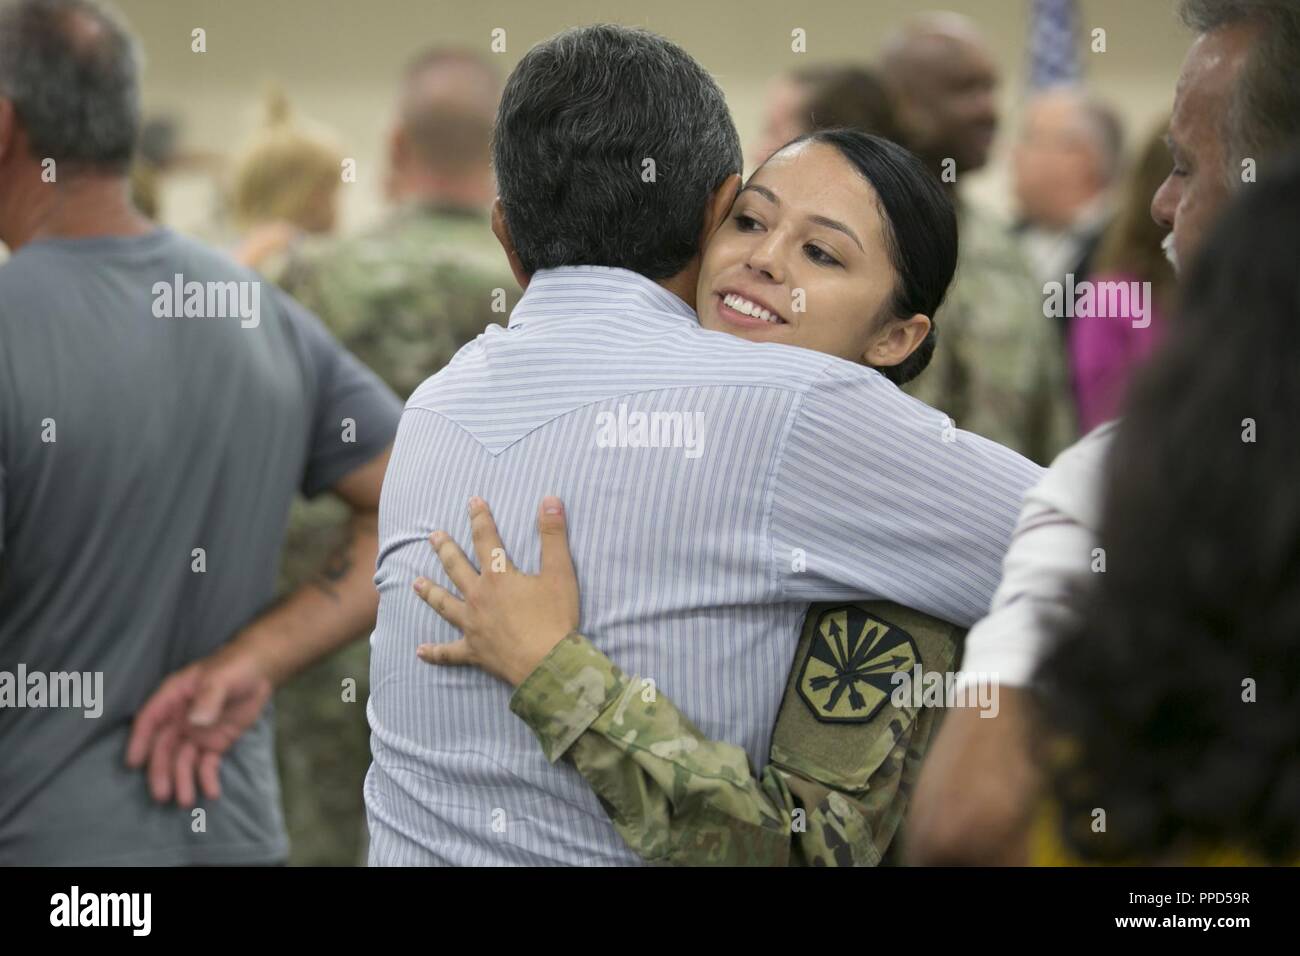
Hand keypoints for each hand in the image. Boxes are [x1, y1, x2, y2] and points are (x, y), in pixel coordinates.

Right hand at [125, 642, 272, 806]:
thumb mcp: (222, 678)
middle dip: (162, 771)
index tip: (133, 763)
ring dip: (183, 780)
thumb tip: (195, 721)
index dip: (140, 740)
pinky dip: (207, 778)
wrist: (261, 672)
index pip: (150, 720)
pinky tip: (211, 792)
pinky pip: (206, 763)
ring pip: (183, 760)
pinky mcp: (214, 742)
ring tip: (186, 801)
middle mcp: (180, 718)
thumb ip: (208, 698)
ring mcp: (196, 732)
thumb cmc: (236, 667)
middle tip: (162, 795)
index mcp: (174, 697)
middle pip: (164, 748)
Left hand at [413, 495, 579, 686]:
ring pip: (444, 604)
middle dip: (445, 549)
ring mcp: (472, 625)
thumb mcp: (561, 572)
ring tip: (416, 582)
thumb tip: (550, 500)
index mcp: (498, 576)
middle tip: (433, 536)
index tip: (473, 501)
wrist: (548, 665)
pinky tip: (420, 651)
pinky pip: (449, 652)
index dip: (480, 518)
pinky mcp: (474, 651)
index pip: (486, 539)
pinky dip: (434, 652)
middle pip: (456, 568)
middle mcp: (478, 597)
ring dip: (430, 592)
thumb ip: (554, 534)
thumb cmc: (555, 619)